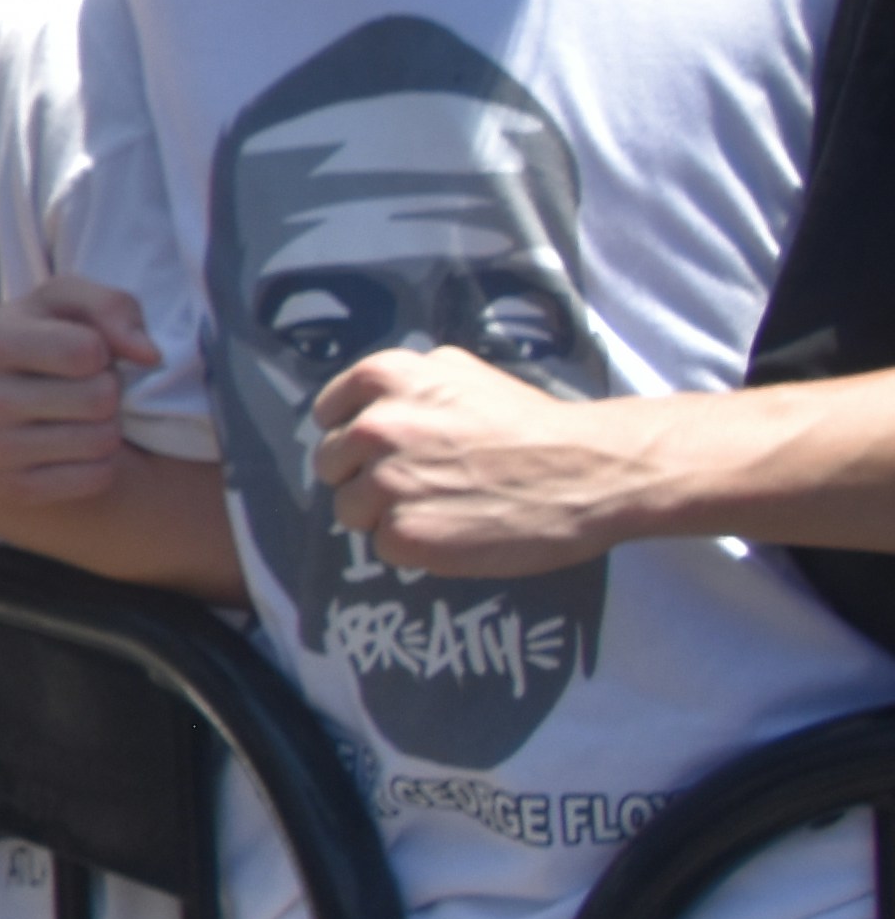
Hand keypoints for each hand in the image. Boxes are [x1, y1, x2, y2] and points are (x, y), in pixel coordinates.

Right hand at [0, 275, 157, 506]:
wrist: (13, 403)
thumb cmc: (54, 340)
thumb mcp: (74, 304)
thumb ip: (113, 307)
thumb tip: (148, 355)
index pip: (86, 351)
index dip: (103, 351)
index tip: (83, 352)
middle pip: (99, 398)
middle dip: (109, 391)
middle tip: (83, 388)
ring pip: (101, 441)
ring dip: (108, 427)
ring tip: (80, 415)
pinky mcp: (14, 488)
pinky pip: (95, 478)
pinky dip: (100, 464)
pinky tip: (73, 448)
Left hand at [313, 341, 639, 577]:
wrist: (590, 471)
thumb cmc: (532, 423)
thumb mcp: (464, 372)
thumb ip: (408, 384)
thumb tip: (366, 403)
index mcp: (384, 379)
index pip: (328, 415)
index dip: (353, 436)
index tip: (380, 450)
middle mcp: (374, 427)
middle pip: (331, 465)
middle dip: (364, 476)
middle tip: (418, 484)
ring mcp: (385, 483)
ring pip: (350, 510)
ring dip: (385, 515)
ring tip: (440, 508)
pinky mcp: (403, 534)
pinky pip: (382, 546)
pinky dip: (412, 546)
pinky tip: (453, 532)